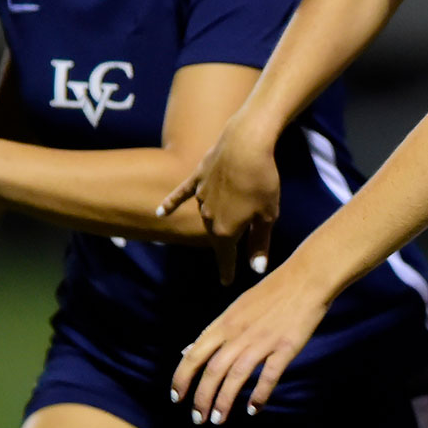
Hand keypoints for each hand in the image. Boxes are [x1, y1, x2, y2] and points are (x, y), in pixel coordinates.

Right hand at [158, 113, 280, 284]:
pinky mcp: (197, 177)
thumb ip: (259, 244)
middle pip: (217, 233)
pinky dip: (170, 203)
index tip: (226, 282)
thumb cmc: (262, 181)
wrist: (246, 144)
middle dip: (227, 239)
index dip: (227, 270)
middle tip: (236, 244)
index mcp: (225, 231)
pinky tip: (159, 212)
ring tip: (233, 208)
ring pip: (207, 213)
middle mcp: (208, 217)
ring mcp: (200, 196)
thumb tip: (256, 269)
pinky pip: (181, 194)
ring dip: (216, 216)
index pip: (226, 256)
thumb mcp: (267, 216)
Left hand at [170, 264, 330, 423]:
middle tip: (197, 419)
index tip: (176, 398)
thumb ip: (213, 331)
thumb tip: (188, 351)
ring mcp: (263, 341)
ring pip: (236, 376)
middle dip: (202, 398)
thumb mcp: (236, 307)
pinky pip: (269, 376)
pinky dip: (259, 395)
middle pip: (213, 370)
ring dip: (224, 401)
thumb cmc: (271, 292)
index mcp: (225, 323)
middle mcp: (240, 333)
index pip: (195, 354)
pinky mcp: (286, 347)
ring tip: (217, 420)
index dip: (182, 378)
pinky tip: (253, 410)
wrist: (306, 278)